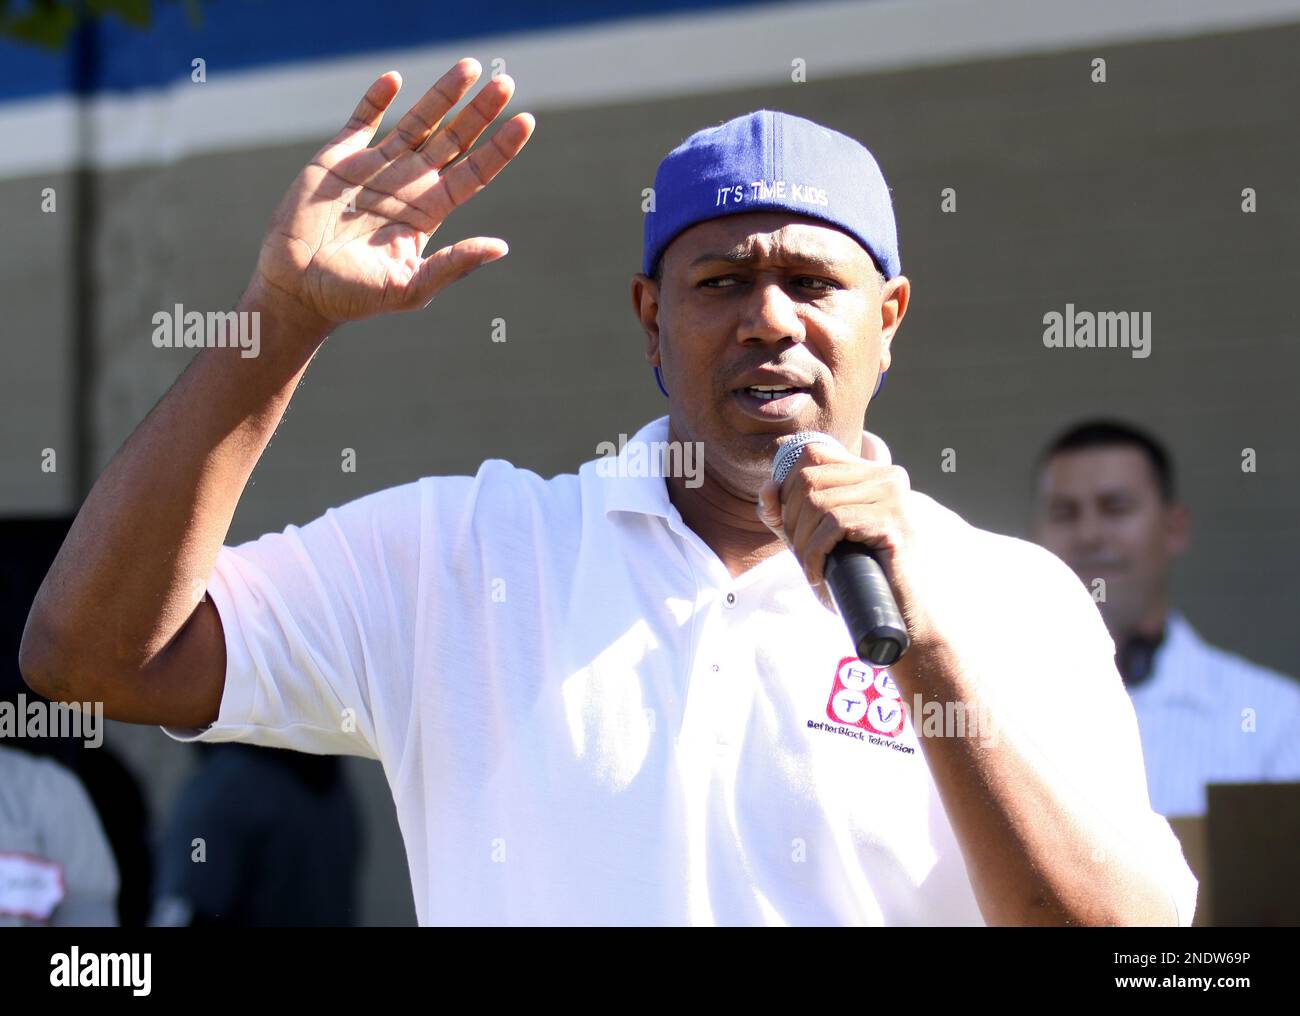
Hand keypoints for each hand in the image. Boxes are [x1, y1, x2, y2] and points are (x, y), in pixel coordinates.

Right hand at [251, 58, 534, 331]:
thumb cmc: (354, 297)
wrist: (296, 289)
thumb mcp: (410, 287)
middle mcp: (408, 185)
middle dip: (479, 112)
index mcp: (428, 213)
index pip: (473, 173)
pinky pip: (362, 120)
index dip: (499, 148)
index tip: (525, 121)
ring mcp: (374, 168)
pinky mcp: (337, 159)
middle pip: (453, 140)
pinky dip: (376, 99)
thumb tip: (501, 247)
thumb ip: (453, 264)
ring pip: (416, 122)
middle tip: (505, 83)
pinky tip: (395, 79)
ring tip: (469, 66)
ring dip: (442, 95)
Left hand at [756, 440, 926, 636]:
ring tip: (810, 567)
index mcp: (870, 471)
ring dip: (802, 542)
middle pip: (808, 479)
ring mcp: (892, 496)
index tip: (791, 523)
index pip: (812, 453)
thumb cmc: (855, 574)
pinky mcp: (892, 522)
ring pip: (818, 503)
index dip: (787, 486)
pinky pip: (835, 524)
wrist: (896, 614)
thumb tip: (767, 488)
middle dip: (791, 520)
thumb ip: (785, 513)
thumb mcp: (811, 538)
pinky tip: (818, 573)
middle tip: (800, 553)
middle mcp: (885, 475)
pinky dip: (816, 552)